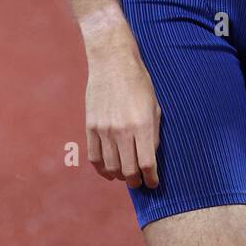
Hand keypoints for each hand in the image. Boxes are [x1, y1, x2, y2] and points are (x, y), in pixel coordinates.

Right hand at [84, 24, 160, 188]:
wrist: (112, 62)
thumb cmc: (139, 83)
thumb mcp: (154, 107)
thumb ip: (153, 134)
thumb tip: (149, 158)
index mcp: (142, 125)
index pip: (147, 164)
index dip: (151, 179)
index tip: (153, 183)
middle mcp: (122, 130)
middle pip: (128, 170)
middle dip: (136, 181)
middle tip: (139, 183)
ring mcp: (104, 129)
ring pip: (111, 166)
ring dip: (119, 176)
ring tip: (125, 176)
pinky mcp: (91, 126)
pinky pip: (94, 157)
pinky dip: (101, 168)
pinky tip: (108, 170)